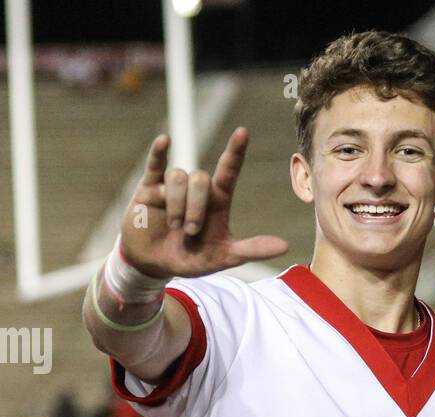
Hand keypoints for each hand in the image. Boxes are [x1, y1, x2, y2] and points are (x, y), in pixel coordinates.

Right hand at [119, 129, 288, 279]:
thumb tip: (285, 246)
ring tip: (174, 226)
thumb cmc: (193, 258)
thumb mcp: (223, 257)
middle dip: (196, 207)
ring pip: (178, 176)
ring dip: (177, 205)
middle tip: (191, 231)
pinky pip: (156, 164)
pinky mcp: (149, 188)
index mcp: (217, 201)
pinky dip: (159, 152)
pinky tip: (165, 141)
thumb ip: (252, 249)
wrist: (156, 265)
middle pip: (200, 179)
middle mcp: (196, 189)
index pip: (228, 170)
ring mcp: (172, 186)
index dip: (235, 151)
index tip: (243, 133)